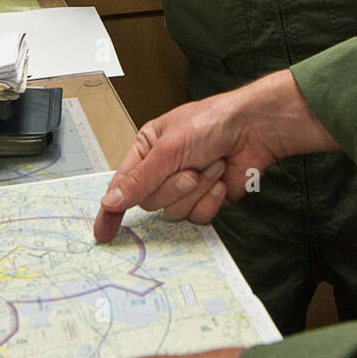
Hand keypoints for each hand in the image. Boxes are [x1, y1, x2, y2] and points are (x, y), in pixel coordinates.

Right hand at [94, 68, 338, 241]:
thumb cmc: (212, 123)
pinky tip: (220, 181)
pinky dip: (210, 200)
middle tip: (191, 168)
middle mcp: (163, 170)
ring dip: (196, 190)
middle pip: (149, 202)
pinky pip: (198, 217)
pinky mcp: (206, 200)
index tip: (102, 234)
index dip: (111, 210)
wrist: (254, 129)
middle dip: (173, 187)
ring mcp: (185, 188)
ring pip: (174, 212)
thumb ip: (139, 179)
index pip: (121, 186)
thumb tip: (111, 201)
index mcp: (147, 151)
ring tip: (211, 166)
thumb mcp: (169, 148)